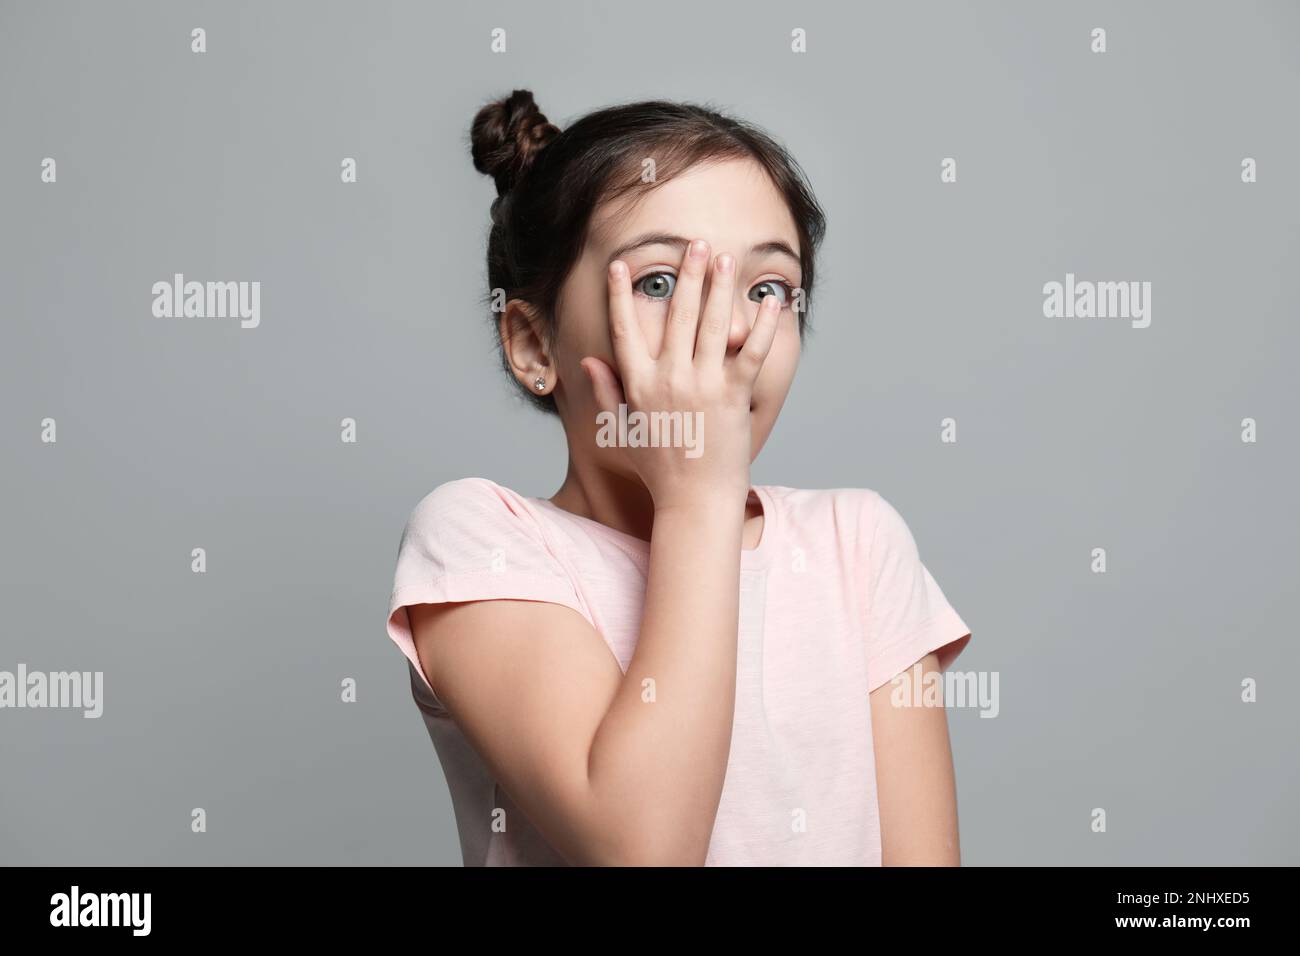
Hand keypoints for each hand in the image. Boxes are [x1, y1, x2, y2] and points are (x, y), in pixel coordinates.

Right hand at [581, 238, 779, 511]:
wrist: (695, 500)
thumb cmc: (660, 469)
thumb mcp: (624, 431)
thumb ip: (607, 392)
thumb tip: (590, 361)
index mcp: (639, 385)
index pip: (626, 330)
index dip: (621, 296)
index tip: (621, 266)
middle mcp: (669, 380)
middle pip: (677, 316)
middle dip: (687, 276)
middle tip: (695, 244)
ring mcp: (702, 386)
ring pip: (713, 325)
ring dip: (720, 288)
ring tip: (725, 259)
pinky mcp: (734, 396)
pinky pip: (751, 352)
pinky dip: (764, 326)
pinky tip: (772, 302)